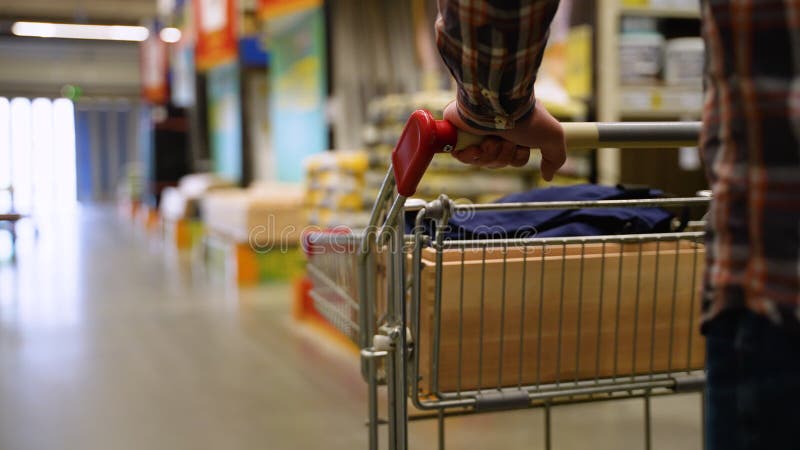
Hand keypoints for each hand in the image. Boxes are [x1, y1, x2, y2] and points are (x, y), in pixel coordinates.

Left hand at [443, 101, 566, 180]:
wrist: (496, 103)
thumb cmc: (525, 117)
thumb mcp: (552, 136)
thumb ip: (555, 156)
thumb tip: (548, 176)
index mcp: (515, 130)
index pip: (515, 159)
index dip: (518, 157)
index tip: (521, 145)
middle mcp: (496, 130)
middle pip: (499, 162)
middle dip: (503, 155)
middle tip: (505, 140)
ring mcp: (477, 132)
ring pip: (482, 161)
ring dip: (489, 154)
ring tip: (490, 139)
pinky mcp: (459, 133)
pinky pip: (463, 157)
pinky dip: (469, 155)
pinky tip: (475, 146)